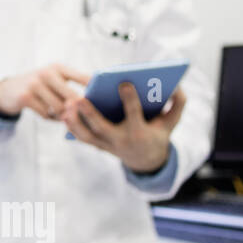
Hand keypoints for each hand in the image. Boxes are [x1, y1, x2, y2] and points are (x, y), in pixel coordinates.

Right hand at [0, 63, 89, 119]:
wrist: (8, 90)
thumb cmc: (39, 87)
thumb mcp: (53, 80)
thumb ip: (69, 88)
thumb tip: (90, 106)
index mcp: (58, 68)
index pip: (83, 77)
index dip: (96, 89)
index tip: (106, 100)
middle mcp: (47, 73)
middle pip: (72, 97)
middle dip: (78, 109)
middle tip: (84, 118)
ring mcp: (35, 84)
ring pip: (59, 108)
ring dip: (62, 115)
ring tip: (63, 115)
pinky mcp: (25, 96)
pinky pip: (46, 114)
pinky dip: (50, 117)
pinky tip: (49, 115)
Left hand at [61, 82, 186, 171]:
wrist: (146, 160)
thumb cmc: (158, 133)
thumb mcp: (172, 121)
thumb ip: (178, 103)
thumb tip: (176, 84)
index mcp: (139, 131)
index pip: (134, 115)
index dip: (130, 99)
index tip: (124, 82)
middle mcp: (121, 140)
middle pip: (103, 128)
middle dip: (91, 114)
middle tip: (81, 99)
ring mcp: (106, 145)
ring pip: (87, 135)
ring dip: (75, 122)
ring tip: (67, 104)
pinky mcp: (97, 145)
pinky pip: (81, 137)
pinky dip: (71, 126)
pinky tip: (63, 112)